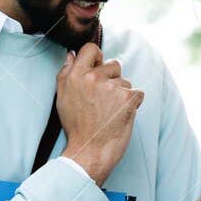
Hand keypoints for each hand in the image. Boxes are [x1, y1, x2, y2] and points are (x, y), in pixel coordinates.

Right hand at [56, 43, 142, 184]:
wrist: (89, 152)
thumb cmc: (76, 127)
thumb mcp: (62, 98)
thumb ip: (66, 73)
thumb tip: (72, 54)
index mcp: (75, 75)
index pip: (91, 48)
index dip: (97, 57)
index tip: (98, 69)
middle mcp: (92, 78)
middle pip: (113, 64)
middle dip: (112, 79)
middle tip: (103, 101)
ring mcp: (111, 87)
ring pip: (125, 81)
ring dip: (121, 94)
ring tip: (109, 112)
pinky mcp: (127, 98)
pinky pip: (137, 93)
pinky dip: (133, 104)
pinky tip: (120, 116)